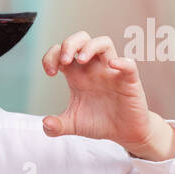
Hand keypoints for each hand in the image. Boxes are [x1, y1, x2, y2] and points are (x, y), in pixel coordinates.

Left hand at [39, 32, 156, 150]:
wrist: (124, 134)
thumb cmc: (99, 123)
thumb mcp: (72, 125)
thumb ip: (55, 127)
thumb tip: (45, 124)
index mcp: (77, 75)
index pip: (61, 52)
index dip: (51, 56)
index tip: (50, 72)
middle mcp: (93, 69)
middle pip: (82, 39)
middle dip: (69, 44)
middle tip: (64, 61)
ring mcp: (111, 73)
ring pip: (104, 43)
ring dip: (90, 47)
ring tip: (81, 60)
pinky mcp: (129, 82)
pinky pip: (129, 65)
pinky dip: (122, 62)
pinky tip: (112, 66)